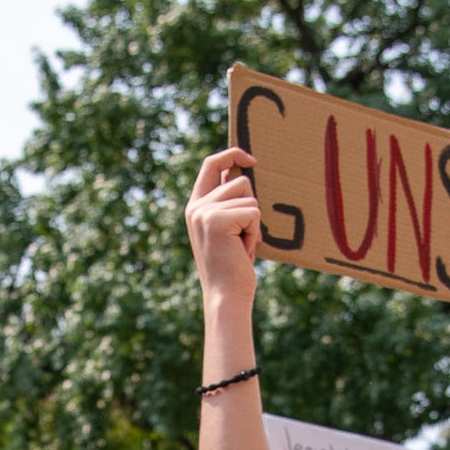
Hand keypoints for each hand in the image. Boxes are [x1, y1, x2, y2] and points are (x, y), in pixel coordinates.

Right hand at [186, 148, 264, 303]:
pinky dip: (255, 231)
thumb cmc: (233, 266)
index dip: (232, 154)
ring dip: (253, 222)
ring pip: (249, 197)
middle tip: (241, 238)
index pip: (211, 164)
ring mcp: (205, 212)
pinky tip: (244, 249)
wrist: (226, 295)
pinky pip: (253, 212)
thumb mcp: (228, 228)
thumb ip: (228, 201)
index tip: (251, 159)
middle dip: (250, 208)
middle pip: (239, 181)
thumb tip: (241, 169)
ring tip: (241, 245)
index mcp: (195, 206)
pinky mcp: (218, 219)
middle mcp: (196, 206)